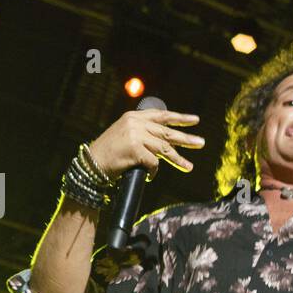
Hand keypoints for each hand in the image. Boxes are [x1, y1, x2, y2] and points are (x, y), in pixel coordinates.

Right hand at [87, 109, 204, 180]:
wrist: (91, 164)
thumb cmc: (110, 154)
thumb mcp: (127, 137)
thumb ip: (144, 134)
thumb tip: (167, 142)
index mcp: (134, 117)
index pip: (161, 115)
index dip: (179, 118)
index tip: (195, 120)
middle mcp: (135, 123)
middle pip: (166, 131)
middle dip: (185, 138)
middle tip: (201, 142)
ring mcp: (135, 135)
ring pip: (164, 148)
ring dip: (177, 159)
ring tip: (189, 167)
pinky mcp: (135, 148)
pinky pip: (153, 163)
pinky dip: (153, 172)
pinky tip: (149, 177)